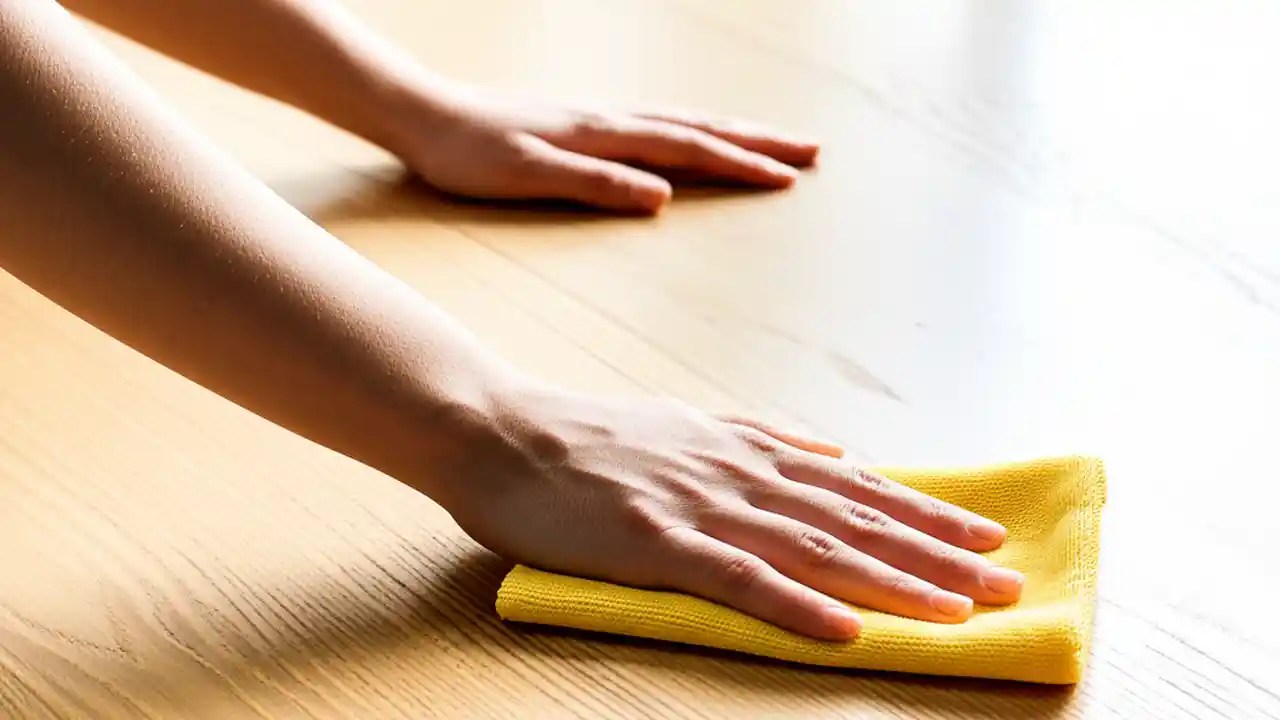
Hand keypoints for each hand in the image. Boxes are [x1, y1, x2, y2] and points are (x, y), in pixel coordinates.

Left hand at [381, 85, 819, 213]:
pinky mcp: (584, 124)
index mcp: (603, 134)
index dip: (740, 164)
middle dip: (759, 141)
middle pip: (700, 126)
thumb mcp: (527, 173)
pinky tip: (697, 140)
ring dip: (733, 132)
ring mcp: (599, 118)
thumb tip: (661, 196)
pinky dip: (694, 131)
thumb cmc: (466, 153)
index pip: (688, 148)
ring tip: (774, 143)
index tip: (789, 179)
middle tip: (812, 151)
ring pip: (683, 121)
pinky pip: (658, 125)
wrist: (423, 114)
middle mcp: (610, 119)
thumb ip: (594, 183)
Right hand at [439, 386, 1022, 640]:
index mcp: (745, 448)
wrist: (501, 429)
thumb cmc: (588, 435)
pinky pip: (737, 578)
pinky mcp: (654, 540)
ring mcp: (698, 505)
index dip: (925, 512)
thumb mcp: (688, 422)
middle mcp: (737, 472)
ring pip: (814, 546)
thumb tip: (834, 451)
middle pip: (853, 518)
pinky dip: (796, 604)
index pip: (855, 486)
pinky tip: (846, 629)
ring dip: (892, 579)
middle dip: (935, 553)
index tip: (986, 536)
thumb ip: (764, 438)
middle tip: (1006, 583)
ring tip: (956, 608)